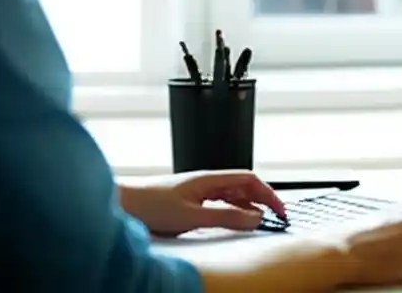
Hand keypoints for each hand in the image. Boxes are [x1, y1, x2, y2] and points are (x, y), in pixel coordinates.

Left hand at [118, 170, 286, 236]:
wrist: (122, 204)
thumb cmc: (150, 205)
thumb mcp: (193, 216)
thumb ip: (226, 218)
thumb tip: (256, 219)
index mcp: (210, 179)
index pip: (250, 180)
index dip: (269, 193)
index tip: (280, 210)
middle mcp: (206, 182)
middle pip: (243, 187)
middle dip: (262, 200)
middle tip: (275, 217)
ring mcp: (197, 191)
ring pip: (232, 196)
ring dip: (248, 206)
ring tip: (258, 221)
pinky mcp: (189, 201)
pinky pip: (219, 204)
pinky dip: (232, 212)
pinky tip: (232, 222)